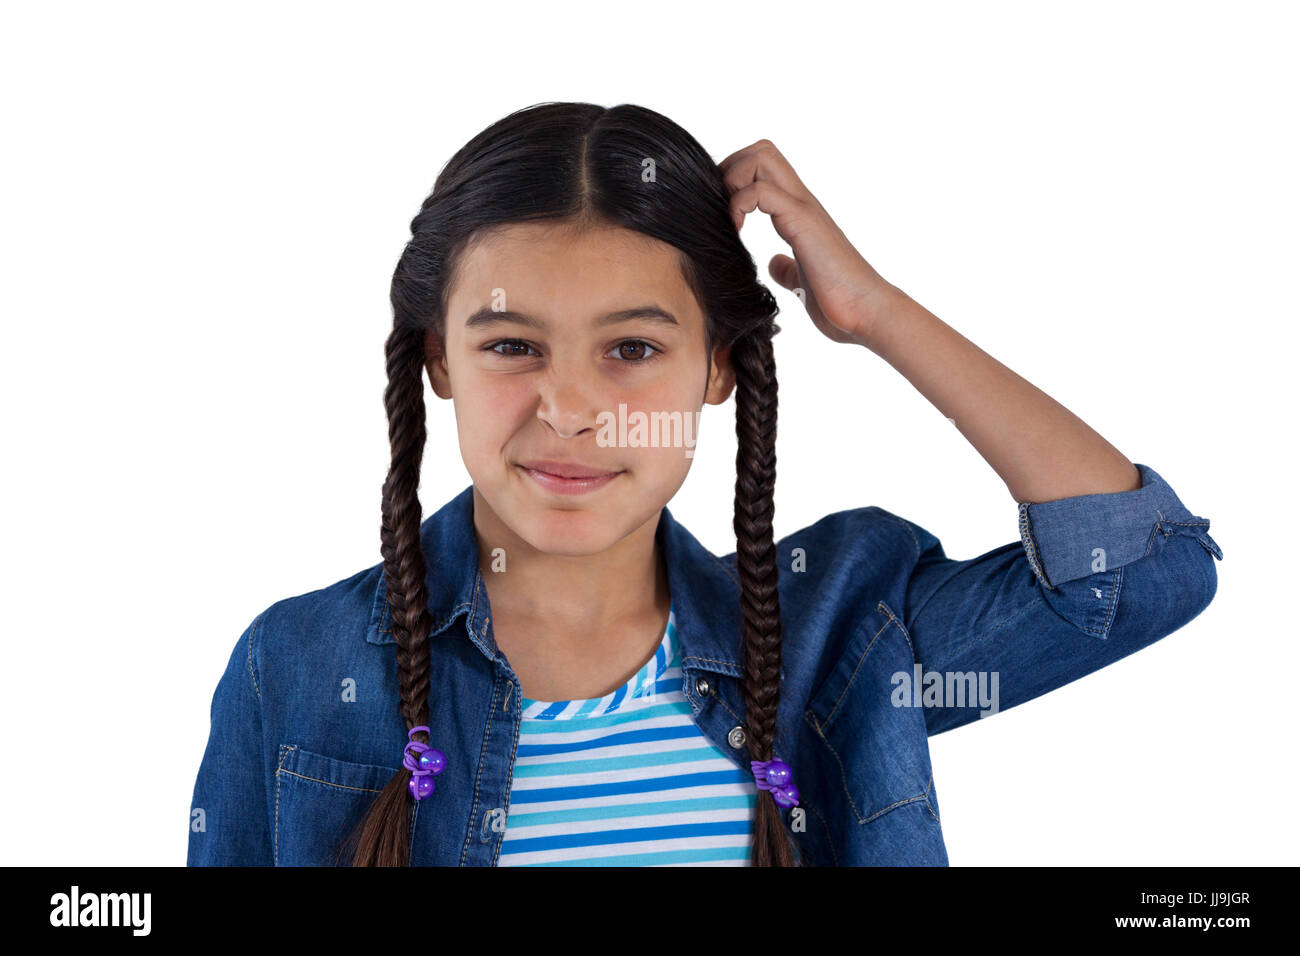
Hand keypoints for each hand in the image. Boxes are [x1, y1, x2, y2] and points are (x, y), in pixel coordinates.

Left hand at [719, 139, 901, 347]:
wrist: (868, 315)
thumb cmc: (841, 303)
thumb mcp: (803, 282)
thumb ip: (788, 268)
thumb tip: (775, 265)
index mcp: (800, 214)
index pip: (764, 168)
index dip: (736, 181)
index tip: (725, 216)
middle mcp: (803, 203)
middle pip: (762, 150)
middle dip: (730, 170)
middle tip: (720, 209)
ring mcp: (804, 209)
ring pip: (762, 157)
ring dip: (733, 181)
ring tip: (729, 220)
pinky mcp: (803, 223)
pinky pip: (762, 192)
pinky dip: (739, 205)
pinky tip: (737, 232)